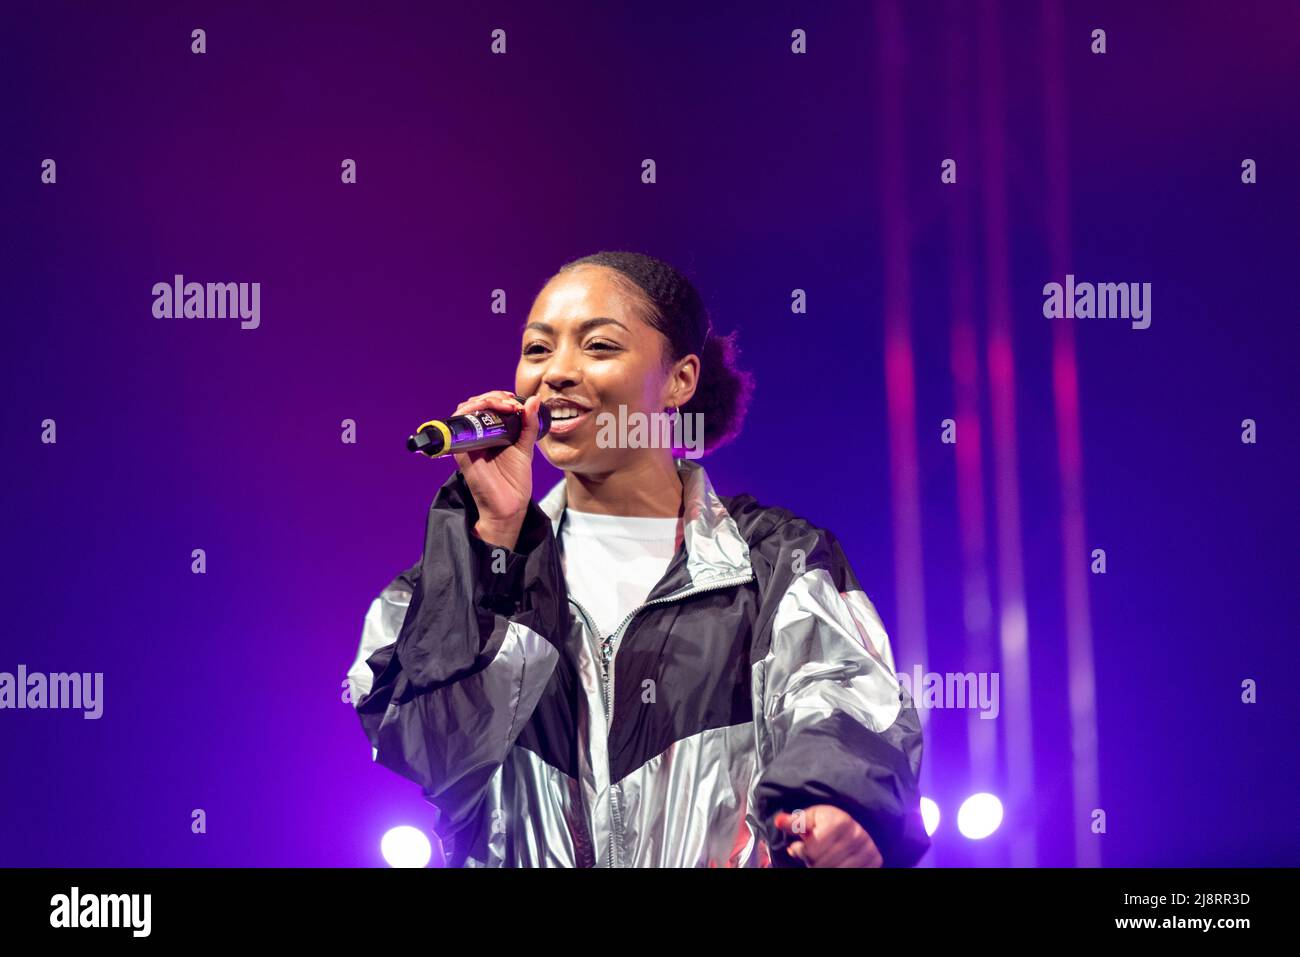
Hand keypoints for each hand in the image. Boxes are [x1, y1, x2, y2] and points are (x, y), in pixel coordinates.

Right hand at [450, 390, 541, 549]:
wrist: (510, 506)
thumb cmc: (515, 481)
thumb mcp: (525, 447)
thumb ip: (528, 424)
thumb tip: (535, 399)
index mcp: (491, 433)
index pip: (488, 405)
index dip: (499, 397)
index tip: (516, 402)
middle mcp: (477, 436)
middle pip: (475, 404)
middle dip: (493, 396)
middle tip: (511, 403)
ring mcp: (468, 442)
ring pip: (465, 410)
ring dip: (484, 400)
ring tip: (504, 405)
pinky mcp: (462, 452)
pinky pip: (459, 427)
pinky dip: (470, 413)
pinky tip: (487, 411)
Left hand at [774, 806, 883, 867]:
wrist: (859, 826)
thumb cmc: (830, 822)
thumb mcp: (812, 817)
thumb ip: (795, 822)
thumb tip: (779, 821)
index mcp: (841, 822)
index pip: (811, 852)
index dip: (801, 851)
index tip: (800, 846)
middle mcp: (857, 837)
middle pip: (821, 865)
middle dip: (812, 861)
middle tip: (814, 853)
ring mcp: (868, 852)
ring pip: (834, 872)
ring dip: (823, 867)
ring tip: (824, 857)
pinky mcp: (875, 863)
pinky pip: (848, 874)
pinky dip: (837, 870)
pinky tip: (836, 863)